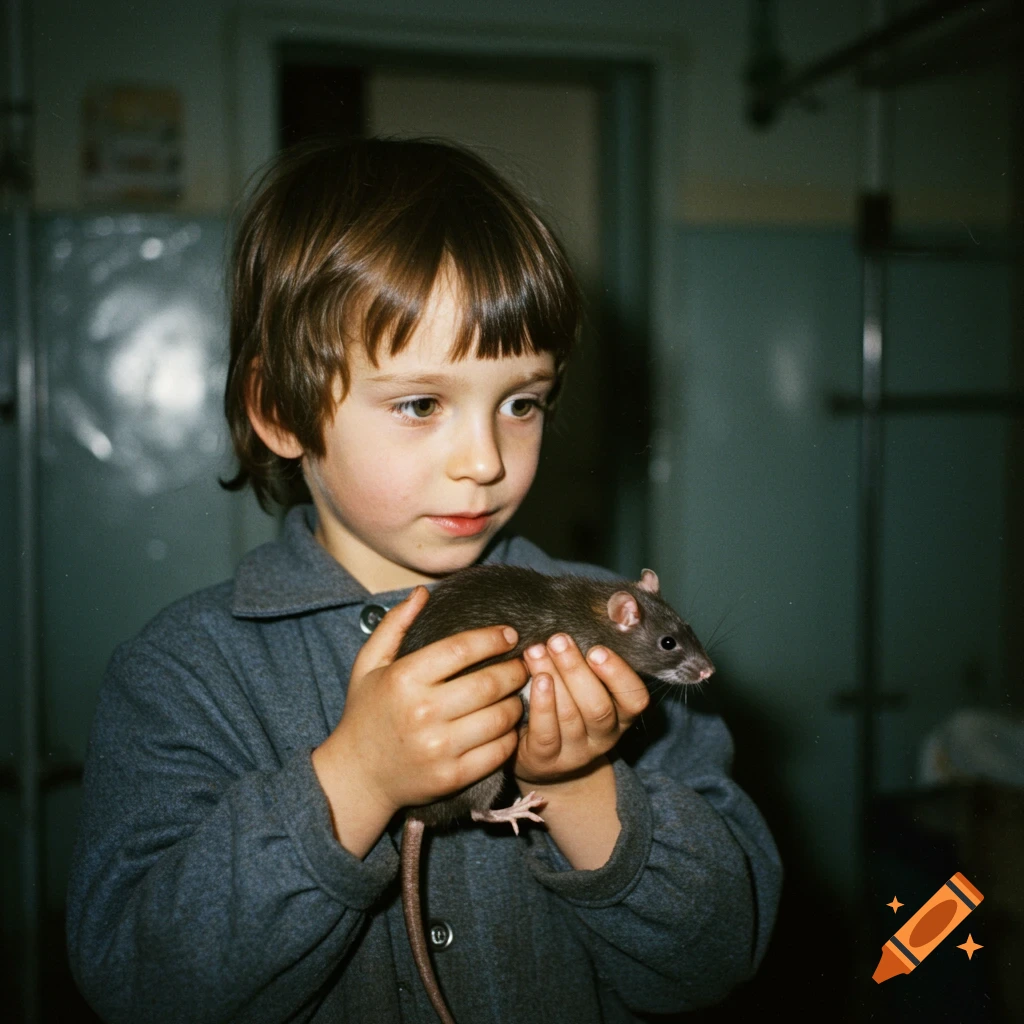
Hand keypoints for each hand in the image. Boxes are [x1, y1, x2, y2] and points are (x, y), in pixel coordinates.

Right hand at [312, 587, 526, 853]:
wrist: (357, 776)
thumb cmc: (366, 713)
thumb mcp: (368, 663)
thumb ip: (394, 624)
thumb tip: (423, 592)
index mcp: (404, 678)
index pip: (462, 648)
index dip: (493, 638)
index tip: (510, 635)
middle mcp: (422, 712)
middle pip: (489, 683)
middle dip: (514, 671)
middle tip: (522, 665)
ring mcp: (439, 747)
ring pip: (500, 717)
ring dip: (517, 703)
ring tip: (518, 695)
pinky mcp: (452, 776)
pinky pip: (499, 751)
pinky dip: (511, 736)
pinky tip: (508, 725)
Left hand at [513, 635, 649, 786]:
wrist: (544, 758)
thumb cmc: (572, 702)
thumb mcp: (592, 678)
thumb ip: (606, 641)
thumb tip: (639, 588)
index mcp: (622, 714)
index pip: (635, 699)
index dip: (619, 674)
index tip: (598, 649)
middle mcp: (604, 736)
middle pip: (597, 707)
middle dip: (576, 670)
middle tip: (559, 640)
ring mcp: (576, 752)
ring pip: (569, 716)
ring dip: (552, 678)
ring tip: (536, 650)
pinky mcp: (546, 760)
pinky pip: (545, 733)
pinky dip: (540, 704)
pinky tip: (533, 680)